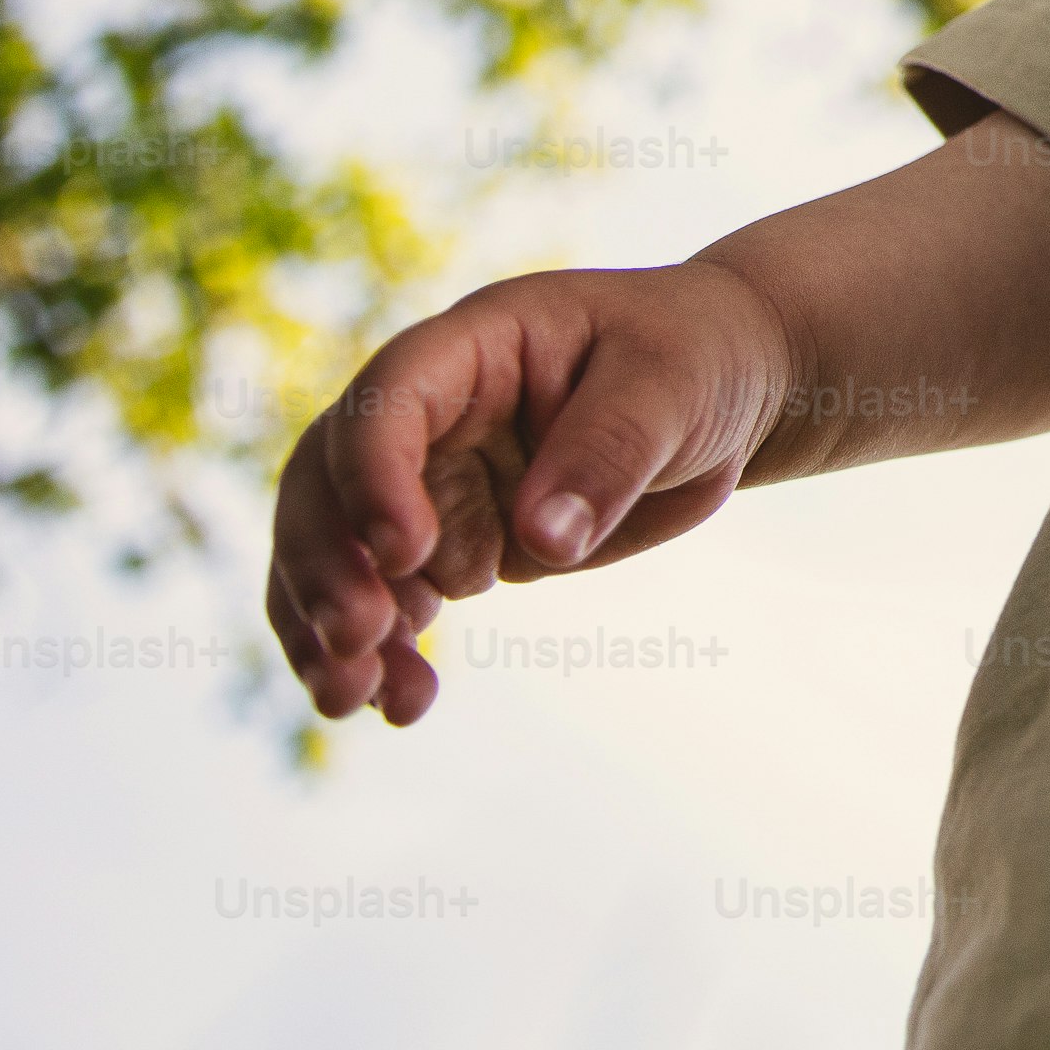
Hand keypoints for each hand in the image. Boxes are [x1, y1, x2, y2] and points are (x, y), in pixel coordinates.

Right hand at [264, 261, 795, 726]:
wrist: (722, 387)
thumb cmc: (694, 357)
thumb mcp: (673, 384)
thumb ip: (609, 452)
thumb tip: (542, 542)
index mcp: (472, 346)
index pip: (388, 402)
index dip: (375, 475)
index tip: (406, 552)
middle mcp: (431, 415)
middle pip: (329, 483)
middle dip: (327, 565)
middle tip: (356, 639)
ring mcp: (434, 483)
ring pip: (340, 554)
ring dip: (330, 627)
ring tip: (354, 699)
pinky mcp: (453, 544)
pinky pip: (391, 599)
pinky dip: (381, 653)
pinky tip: (401, 703)